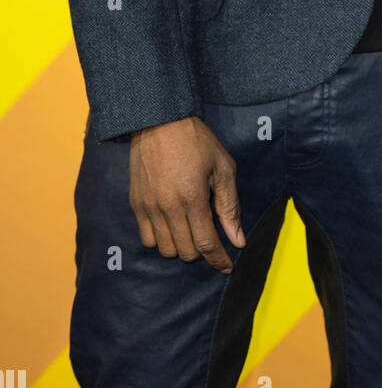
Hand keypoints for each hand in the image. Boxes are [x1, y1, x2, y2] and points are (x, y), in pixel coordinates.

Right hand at [129, 116, 245, 272]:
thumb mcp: (223, 168)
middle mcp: (168, 208)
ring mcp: (148, 207)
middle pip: (185, 251)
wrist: (160, 121)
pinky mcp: (135, 204)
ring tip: (190, 229)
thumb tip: (238, 241)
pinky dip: (161, 239)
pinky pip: (147, 238)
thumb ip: (229, 207)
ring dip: (180, 247)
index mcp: (193, 198)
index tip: (228, 266)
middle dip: (202, 251)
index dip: (219, 260)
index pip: (206, 244)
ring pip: (165, 249)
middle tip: (209, 236)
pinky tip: (171, 225)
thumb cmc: (197, 142)